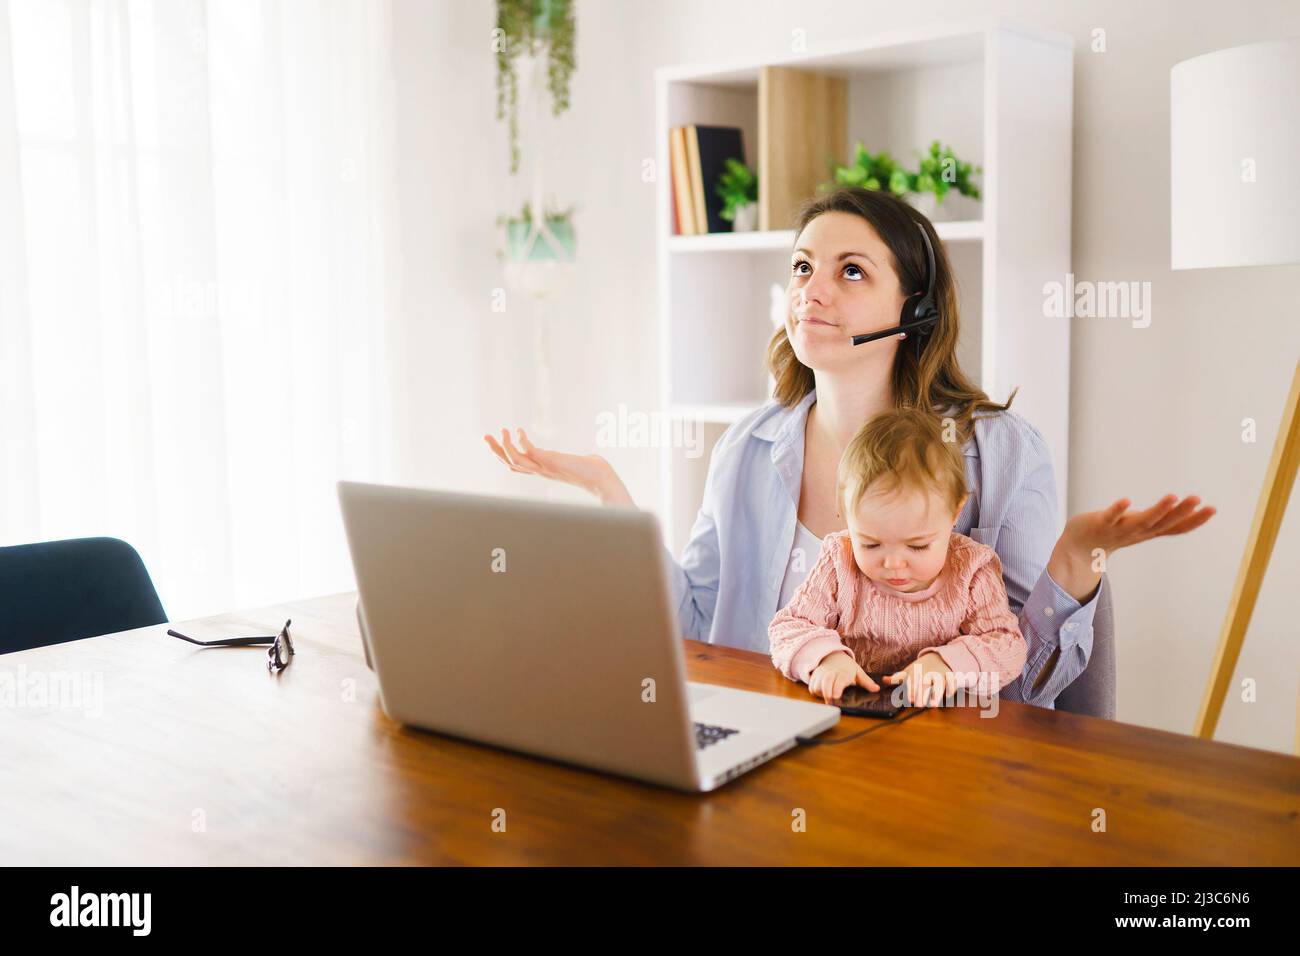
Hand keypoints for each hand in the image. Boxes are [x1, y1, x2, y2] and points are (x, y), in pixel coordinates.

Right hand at [483, 427, 634, 506]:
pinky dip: (521, 441)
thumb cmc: (595, 470)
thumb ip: (578, 460)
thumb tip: (589, 457)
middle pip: (510, 464)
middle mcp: (541, 471)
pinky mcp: (550, 461)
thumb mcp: (580, 463)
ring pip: (515, 461)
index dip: (505, 456)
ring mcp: (544, 468)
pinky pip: (529, 452)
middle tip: (485, 436)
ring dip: (504, 446)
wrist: (603, 478)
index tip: (497, 442)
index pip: (518, 466)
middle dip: (496, 451)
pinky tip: (519, 430)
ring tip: (500, 430)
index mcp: (544, 471)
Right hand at [808, 651, 877, 703]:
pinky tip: (822, 694)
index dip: (837, 688)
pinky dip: (815, 692)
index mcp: (843, 673)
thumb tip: (876, 689)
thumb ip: (867, 682)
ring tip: (827, 698)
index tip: (836, 696)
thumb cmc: (846, 667)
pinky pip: (812, 687)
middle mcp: (831, 673)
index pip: (839, 680)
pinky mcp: (815, 677)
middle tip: (830, 702)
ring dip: (821, 693)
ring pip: (817, 685)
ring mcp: (821, 675)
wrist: (833, 656)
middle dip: (826, 693)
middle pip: (825, 682)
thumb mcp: (858, 672)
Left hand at [884, 652, 954, 706]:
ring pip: (939, 683)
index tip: (910, 700)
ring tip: (934, 704)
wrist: (939, 658)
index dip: (911, 690)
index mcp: (917, 671)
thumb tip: (884, 679)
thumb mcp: (909, 671)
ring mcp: (940, 675)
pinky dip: (951, 687)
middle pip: (925, 684)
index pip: (913, 681)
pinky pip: (952, 681)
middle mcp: (928, 673)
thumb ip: (898, 678)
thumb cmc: (921, 669)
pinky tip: (948, 695)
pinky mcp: (950, 676)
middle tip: (920, 704)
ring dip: (937, 694)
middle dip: (922, 694)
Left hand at [1049, 494, 1215, 601]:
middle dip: (1181, 512)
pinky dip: (1118, 509)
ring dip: (1157, 510)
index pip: (1175, 528)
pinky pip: (1110, 516)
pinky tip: (1126, 500)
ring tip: (1173, 496)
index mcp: (1148, 532)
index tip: (1213, 508)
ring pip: (1141, 521)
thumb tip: (1189, 511)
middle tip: (1199, 499)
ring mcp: (1118, 529)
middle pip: (1162, 523)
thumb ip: (1163, 521)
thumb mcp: (1141, 527)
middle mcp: (1136, 532)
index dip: (1194, 520)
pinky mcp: (1100, 523)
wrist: (1079, 548)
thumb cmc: (1113, 533)